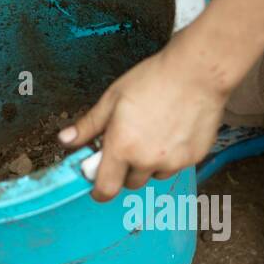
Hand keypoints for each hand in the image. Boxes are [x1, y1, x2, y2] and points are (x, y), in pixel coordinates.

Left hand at [59, 46, 229, 201]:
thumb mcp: (112, 99)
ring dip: (149, 163)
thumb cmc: (154, 80)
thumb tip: (66, 140)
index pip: (105, 189)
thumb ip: (88, 125)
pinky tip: (173, 130)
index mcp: (122, 147)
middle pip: (130, 183)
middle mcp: (147, 160)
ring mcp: (172, 162)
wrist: (197, 73)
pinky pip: (175, 166)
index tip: (98, 183)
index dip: (98, 190)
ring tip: (154, 133)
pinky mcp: (193, 158)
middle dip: (125, 169)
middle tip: (129, 143)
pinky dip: (171, 155)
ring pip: (154, 174)